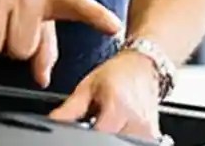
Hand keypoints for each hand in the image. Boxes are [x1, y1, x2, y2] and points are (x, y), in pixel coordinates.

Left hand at [48, 50, 162, 138]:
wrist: (144, 65)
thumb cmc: (118, 72)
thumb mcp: (88, 87)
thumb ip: (68, 110)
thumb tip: (51, 123)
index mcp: (118, 107)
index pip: (95, 138)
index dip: (81, 138)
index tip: (79, 130)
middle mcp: (136, 122)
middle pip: (108, 142)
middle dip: (95, 137)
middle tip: (94, 121)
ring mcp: (148, 132)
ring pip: (120, 143)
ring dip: (108, 138)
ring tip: (106, 124)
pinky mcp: (153, 137)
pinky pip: (130, 143)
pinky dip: (120, 138)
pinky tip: (117, 127)